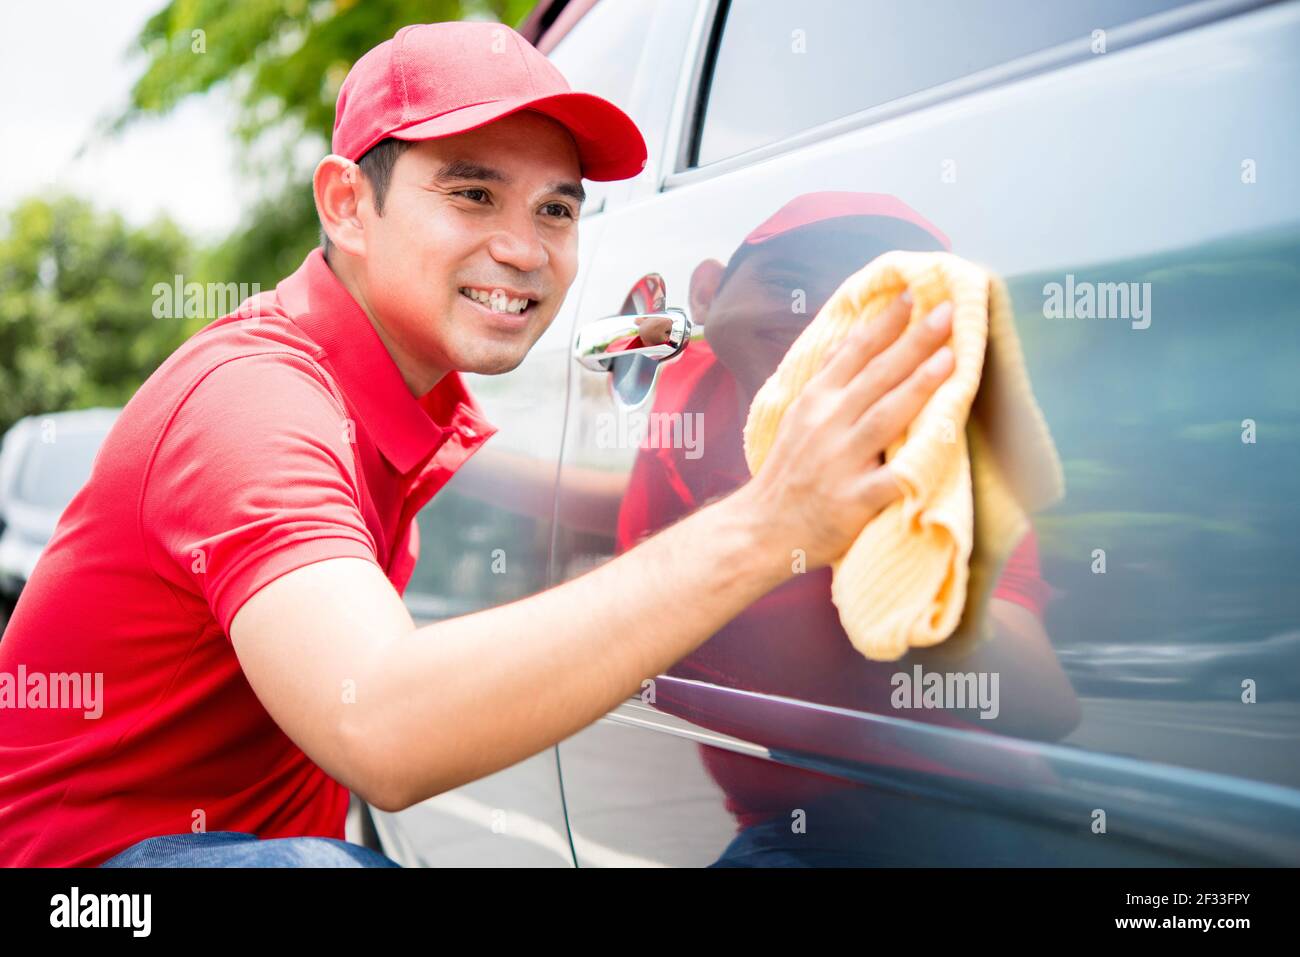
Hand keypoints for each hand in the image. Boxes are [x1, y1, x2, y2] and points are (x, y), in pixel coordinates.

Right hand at [732, 293, 954, 574]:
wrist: (765, 528)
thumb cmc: (789, 471)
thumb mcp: (798, 416)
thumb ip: (828, 381)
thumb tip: (855, 338)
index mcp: (815, 400)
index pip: (854, 352)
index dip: (884, 322)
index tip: (913, 295)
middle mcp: (827, 424)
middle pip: (876, 376)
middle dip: (913, 341)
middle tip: (946, 312)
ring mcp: (840, 461)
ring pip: (885, 415)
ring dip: (918, 384)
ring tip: (950, 357)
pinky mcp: (854, 499)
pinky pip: (892, 477)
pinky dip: (915, 461)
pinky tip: (943, 441)